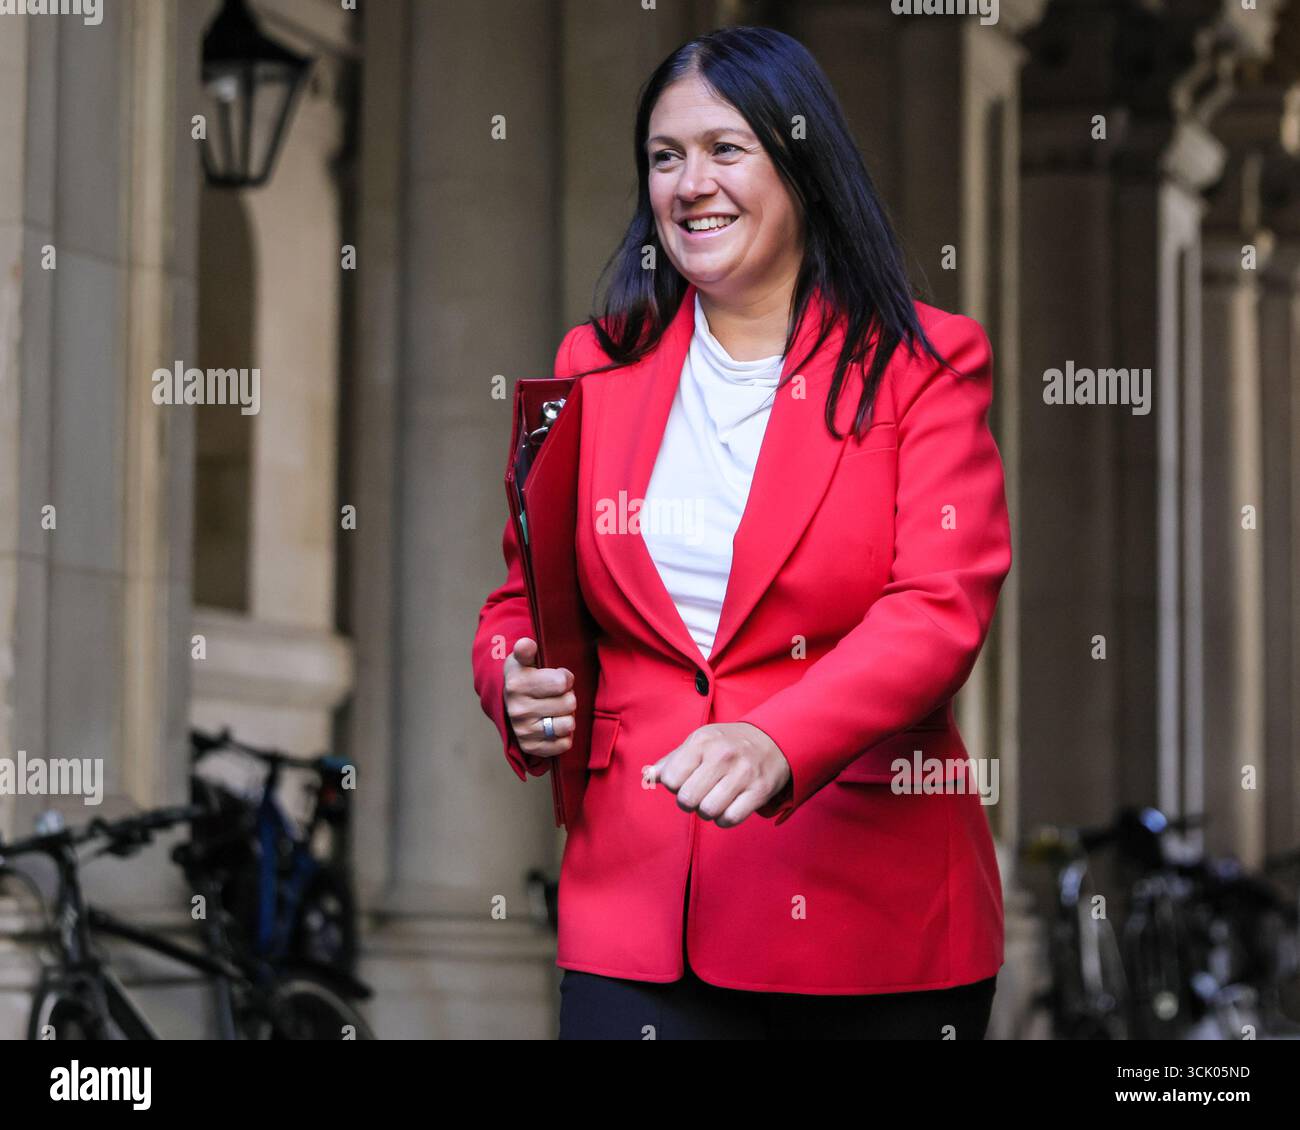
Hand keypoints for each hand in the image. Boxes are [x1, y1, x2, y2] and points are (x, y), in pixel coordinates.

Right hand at [503, 637, 575, 757]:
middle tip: (556, 696)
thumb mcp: (522, 660)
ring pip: (568, 725)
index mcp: (517, 684)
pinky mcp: (530, 747)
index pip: (562, 682)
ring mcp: (523, 731)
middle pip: (569, 703)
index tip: (558, 678)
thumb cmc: (523, 678)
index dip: (565, 678)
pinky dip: (564, 736)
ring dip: (567, 717)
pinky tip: (554, 725)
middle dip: (568, 697)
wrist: (508, 703)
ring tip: (557, 710)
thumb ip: (526, 650)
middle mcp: (518, 710)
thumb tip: (526, 644)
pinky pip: (564, 744)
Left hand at [648, 723, 790, 827]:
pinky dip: (724, 820)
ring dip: (706, 812)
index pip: (671, 779)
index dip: (674, 785)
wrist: (773, 739)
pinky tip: (727, 807)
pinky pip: (730, 819)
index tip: (685, 780)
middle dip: (688, 802)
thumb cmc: (727, 744)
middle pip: (687, 799)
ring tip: (712, 800)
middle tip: (698, 794)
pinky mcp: (760, 791)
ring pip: (708, 811)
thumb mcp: (699, 742)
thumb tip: (648, 776)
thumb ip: (672, 760)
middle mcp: (723, 756)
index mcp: (702, 742)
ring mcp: (743, 773)